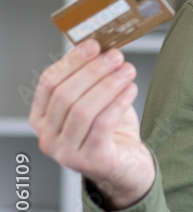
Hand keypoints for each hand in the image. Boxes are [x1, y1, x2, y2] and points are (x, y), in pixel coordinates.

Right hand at [29, 39, 154, 210]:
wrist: (127, 166)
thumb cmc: (110, 132)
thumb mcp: (95, 102)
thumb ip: (91, 79)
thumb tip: (98, 47)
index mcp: (42, 119)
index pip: (49, 83)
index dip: (71, 61)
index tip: (93, 45)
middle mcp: (47, 137)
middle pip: (65, 95)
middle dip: (93, 71)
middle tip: (116, 56)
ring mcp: (66, 152)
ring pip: (83, 110)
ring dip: (108, 85)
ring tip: (127, 70)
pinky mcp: (90, 161)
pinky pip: (102, 125)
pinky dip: (117, 103)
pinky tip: (130, 89)